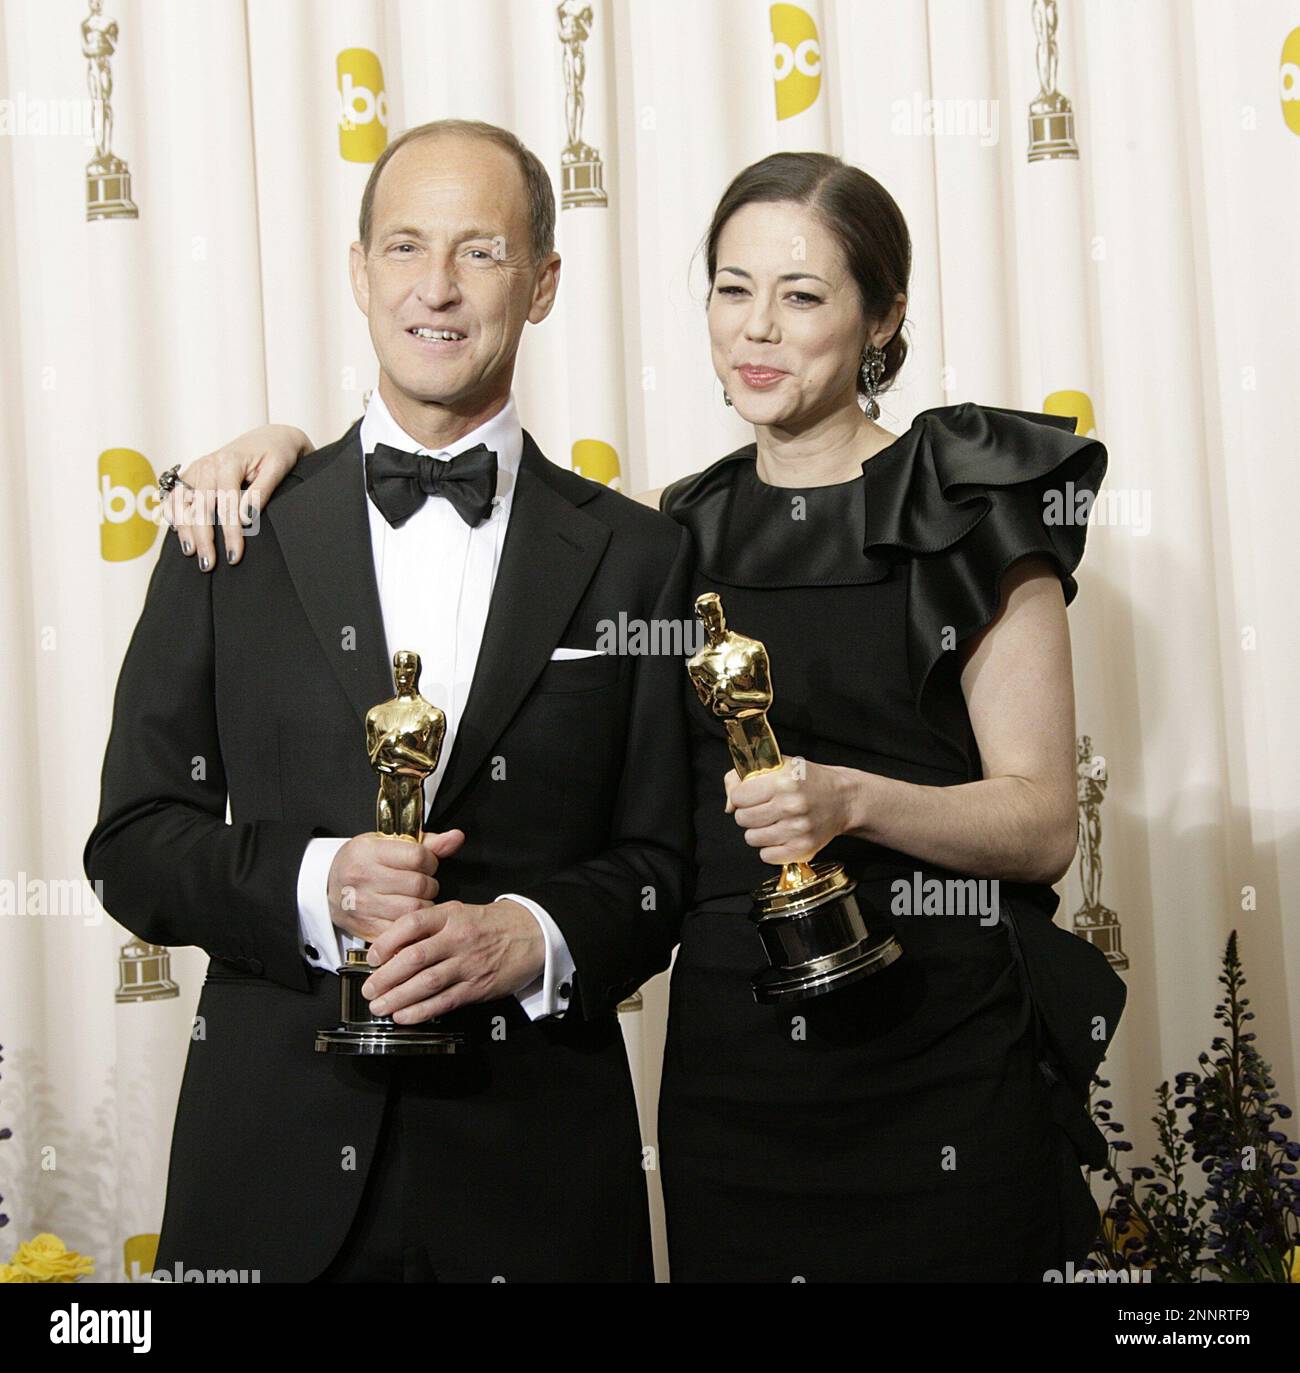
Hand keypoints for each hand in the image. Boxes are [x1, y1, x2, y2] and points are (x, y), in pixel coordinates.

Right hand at [165, 423, 311, 570]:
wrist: (270, 437)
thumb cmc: (276, 454)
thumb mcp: (277, 469)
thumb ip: (261, 492)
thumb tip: (246, 517)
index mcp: (229, 462)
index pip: (226, 504)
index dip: (230, 533)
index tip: (234, 557)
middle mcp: (208, 463)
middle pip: (200, 506)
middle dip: (204, 538)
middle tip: (208, 565)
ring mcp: (197, 468)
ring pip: (183, 502)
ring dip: (185, 530)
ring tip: (191, 554)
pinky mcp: (192, 473)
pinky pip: (175, 496)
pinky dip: (174, 514)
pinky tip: (180, 534)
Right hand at [328, 829, 463, 942]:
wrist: (327, 887)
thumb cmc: (362, 862)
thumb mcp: (387, 843)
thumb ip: (426, 842)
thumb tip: (456, 837)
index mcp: (370, 852)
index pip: (418, 856)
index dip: (430, 861)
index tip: (425, 864)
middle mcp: (364, 878)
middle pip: (419, 886)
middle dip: (429, 885)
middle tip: (422, 884)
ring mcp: (364, 905)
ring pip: (414, 910)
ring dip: (423, 906)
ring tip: (415, 899)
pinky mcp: (366, 928)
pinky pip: (402, 931)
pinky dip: (411, 926)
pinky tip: (407, 916)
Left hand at [361, 898, 546, 1023]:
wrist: (532, 933)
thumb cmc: (490, 924)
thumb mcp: (459, 912)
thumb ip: (429, 925)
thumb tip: (393, 945)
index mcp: (450, 916)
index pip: (411, 924)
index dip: (386, 942)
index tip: (372, 957)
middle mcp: (458, 938)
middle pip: (414, 958)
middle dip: (385, 977)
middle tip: (369, 989)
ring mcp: (468, 964)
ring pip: (426, 983)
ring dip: (398, 998)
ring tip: (379, 1006)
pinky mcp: (477, 987)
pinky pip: (444, 1001)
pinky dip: (421, 1011)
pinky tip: (404, 1016)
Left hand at [725, 759, 851, 865]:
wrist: (843, 799)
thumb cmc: (808, 781)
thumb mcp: (778, 765)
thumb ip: (744, 777)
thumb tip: (729, 805)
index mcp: (784, 781)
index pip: (739, 796)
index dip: (741, 796)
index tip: (750, 795)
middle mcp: (791, 805)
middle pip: (742, 819)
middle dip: (748, 814)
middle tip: (764, 809)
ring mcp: (798, 829)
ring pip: (752, 839)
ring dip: (758, 831)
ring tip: (773, 822)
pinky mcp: (804, 849)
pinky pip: (767, 856)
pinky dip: (770, 848)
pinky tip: (782, 835)